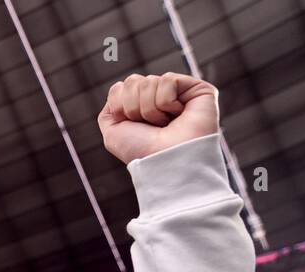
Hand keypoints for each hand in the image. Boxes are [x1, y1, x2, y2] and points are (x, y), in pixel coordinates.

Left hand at [98, 72, 218, 164]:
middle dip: (134, 107)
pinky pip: (167, 80)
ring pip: (149, 81)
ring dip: (150, 108)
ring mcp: (178, 92)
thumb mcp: (113, 134)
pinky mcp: (195, 88)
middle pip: (133, 81)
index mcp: (141, 107)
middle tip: (150, 126)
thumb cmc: (141, 151)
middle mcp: (159, 98)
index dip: (119, 106)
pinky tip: (177, 115)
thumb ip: (109, 112)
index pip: (120, 87)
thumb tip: (117, 87)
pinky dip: (166, 102)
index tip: (131, 125)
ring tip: (164, 124)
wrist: (165, 159)